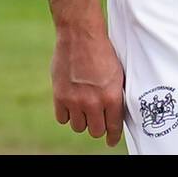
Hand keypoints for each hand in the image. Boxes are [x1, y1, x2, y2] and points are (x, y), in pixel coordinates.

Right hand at [51, 27, 124, 147]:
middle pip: (95, 131)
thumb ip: (115, 95)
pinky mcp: (60, 97)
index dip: (113, 136)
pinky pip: (62, 119)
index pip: (114, 127)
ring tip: (84, 107)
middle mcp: (94, 102)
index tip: (111, 140)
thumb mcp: (118, 73)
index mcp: (112, 97)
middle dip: (97, 126)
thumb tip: (115, 113)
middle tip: (97, 118)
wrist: (80, 36)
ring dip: (82, 120)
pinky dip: (66, 114)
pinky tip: (71, 104)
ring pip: (78, 126)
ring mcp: (75, 101)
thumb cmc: (102, 51)